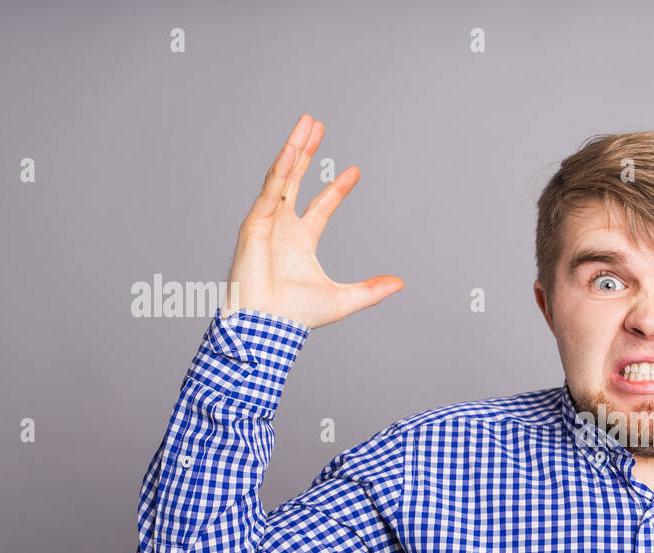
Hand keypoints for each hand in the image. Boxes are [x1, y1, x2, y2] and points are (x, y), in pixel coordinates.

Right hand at [221, 113, 403, 329]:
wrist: (267, 327)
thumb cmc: (296, 316)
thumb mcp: (343, 299)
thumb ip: (371, 290)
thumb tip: (400, 283)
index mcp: (301, 241)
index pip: (322, 206)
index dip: (337, 188)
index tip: (356, 170)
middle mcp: (283, 227)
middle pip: (296, 180)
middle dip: (306, 152)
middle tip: (316, 124)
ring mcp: (267, 223)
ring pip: (282, 177)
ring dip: (293, 149)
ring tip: (306, 124)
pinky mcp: (254, 224)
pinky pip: (269, 191)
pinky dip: (279, 170)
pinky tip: (290, 150)